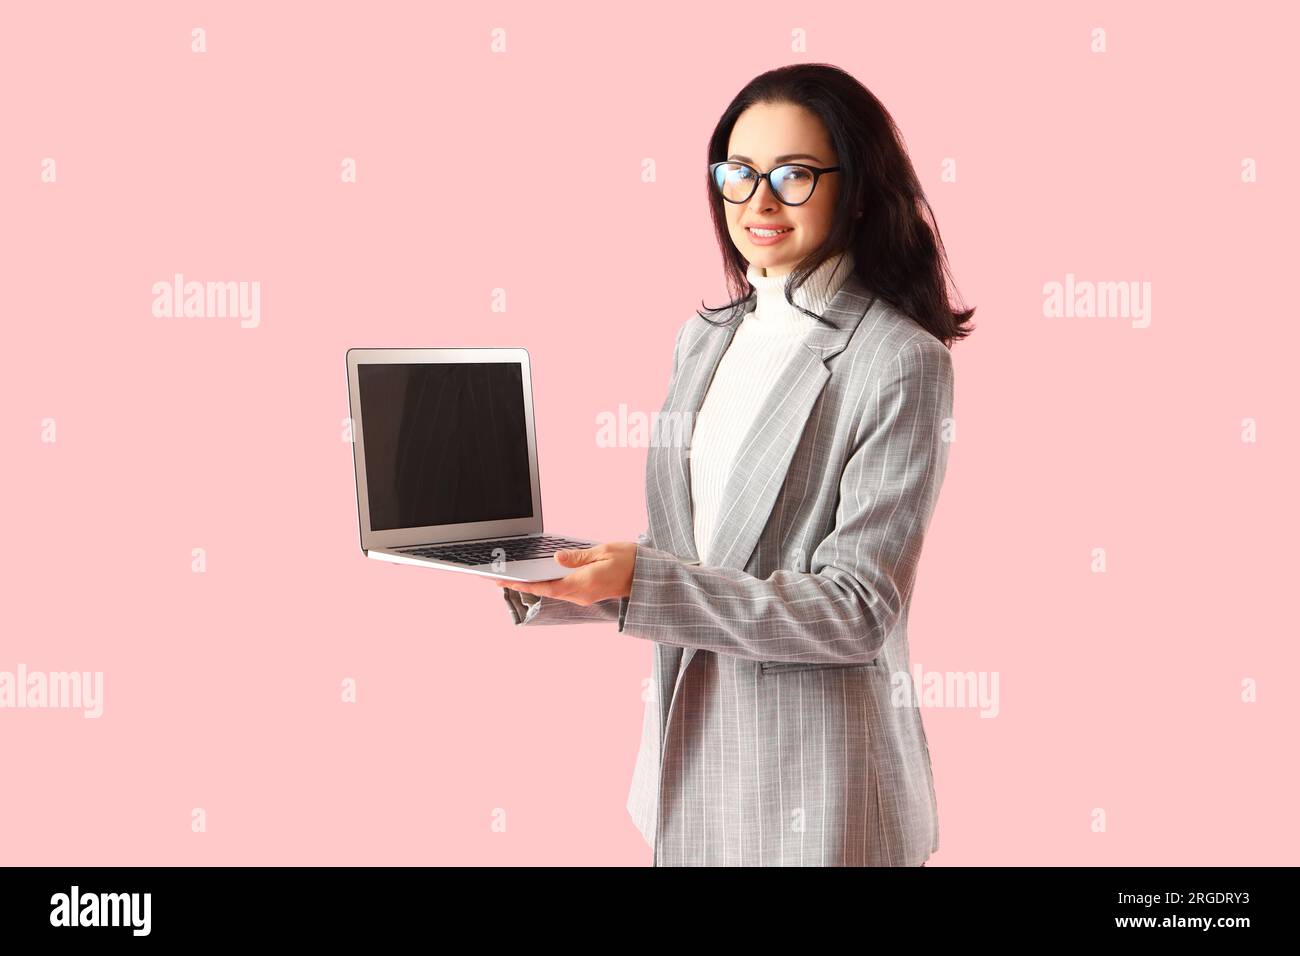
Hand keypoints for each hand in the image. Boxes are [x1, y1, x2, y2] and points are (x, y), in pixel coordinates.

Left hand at [488, 542, 636, 606]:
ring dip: (532, 584)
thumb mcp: (603, 551)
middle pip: (545, 590)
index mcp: (582, 584)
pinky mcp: (587, 592)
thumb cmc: (630, 561)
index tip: (503, 580)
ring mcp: (583, 595)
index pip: (546, 586)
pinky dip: (546, 583)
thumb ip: (577, 557)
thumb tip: (557, 558)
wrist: (648, 577)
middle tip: (497, 577)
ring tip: (511, 575)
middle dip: (522, 583)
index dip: (523, 583)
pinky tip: (537, 576)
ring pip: (552, 590)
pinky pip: (562, 588)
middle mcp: (580, 594)